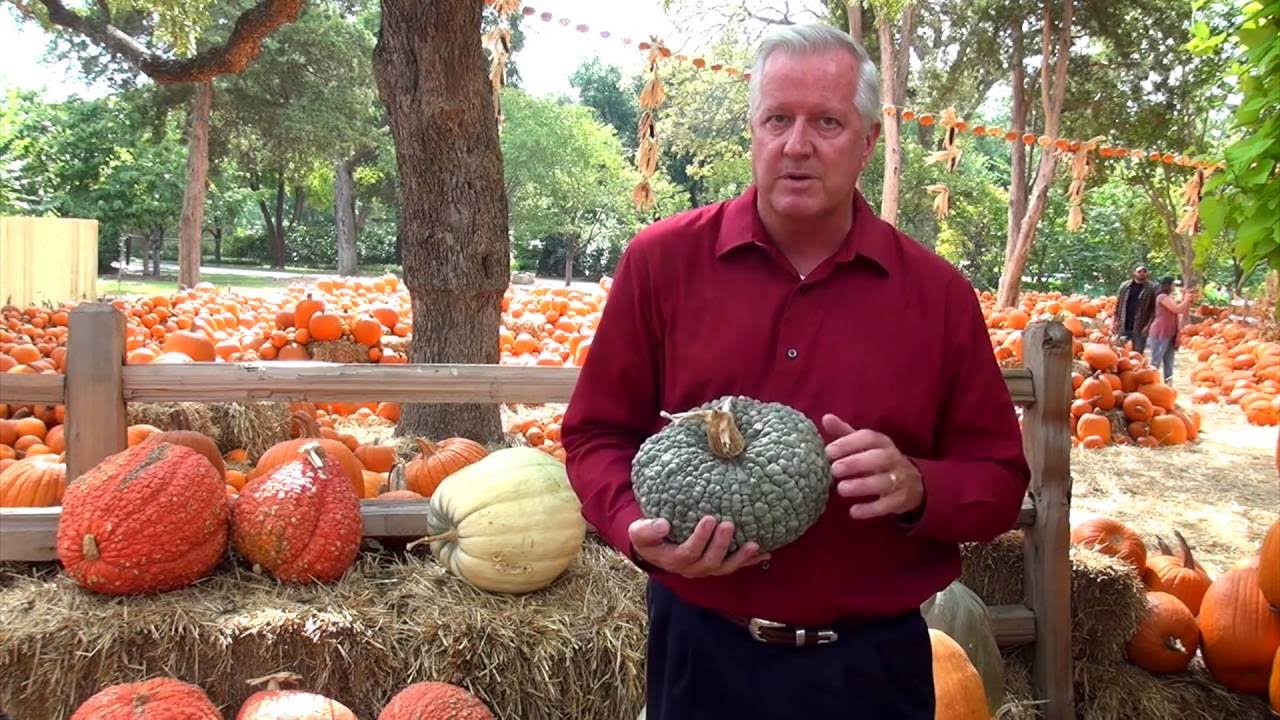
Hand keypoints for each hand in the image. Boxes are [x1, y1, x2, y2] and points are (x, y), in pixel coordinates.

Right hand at [628, 516, 768, 577]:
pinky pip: (734, 565)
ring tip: (754, 545)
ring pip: (724, 568)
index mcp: (673, 560)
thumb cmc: (648, 537)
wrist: (654, 549)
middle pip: (709, 562)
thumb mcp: (639, 532)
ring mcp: (705, 568)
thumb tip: (663, 525)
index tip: (710, 518)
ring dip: (740, 557)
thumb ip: (647, 530)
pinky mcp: (716, 565)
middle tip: (729, 524)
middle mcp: (691, 569)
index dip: (700, 538)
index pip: (688, 553)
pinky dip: (749, 561)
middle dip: (721, 545)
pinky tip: (765, 553)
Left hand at [822, 414, 923, 519]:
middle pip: (878, 458)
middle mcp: (893, 459)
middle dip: (856, 463)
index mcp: (882, 443)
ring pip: (884, 482)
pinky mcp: (900, 500)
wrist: (912, 483)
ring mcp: (899, 480)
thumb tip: (826, 417)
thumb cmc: (877, 460)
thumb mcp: (864, 445)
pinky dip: (871, 509)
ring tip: (841, 489)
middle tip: (834, 469)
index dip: (848, 443)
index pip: (868, 438)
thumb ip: (845, 433)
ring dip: (862, 486)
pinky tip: (853, 511)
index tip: (828, 451)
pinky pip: (887, 505)